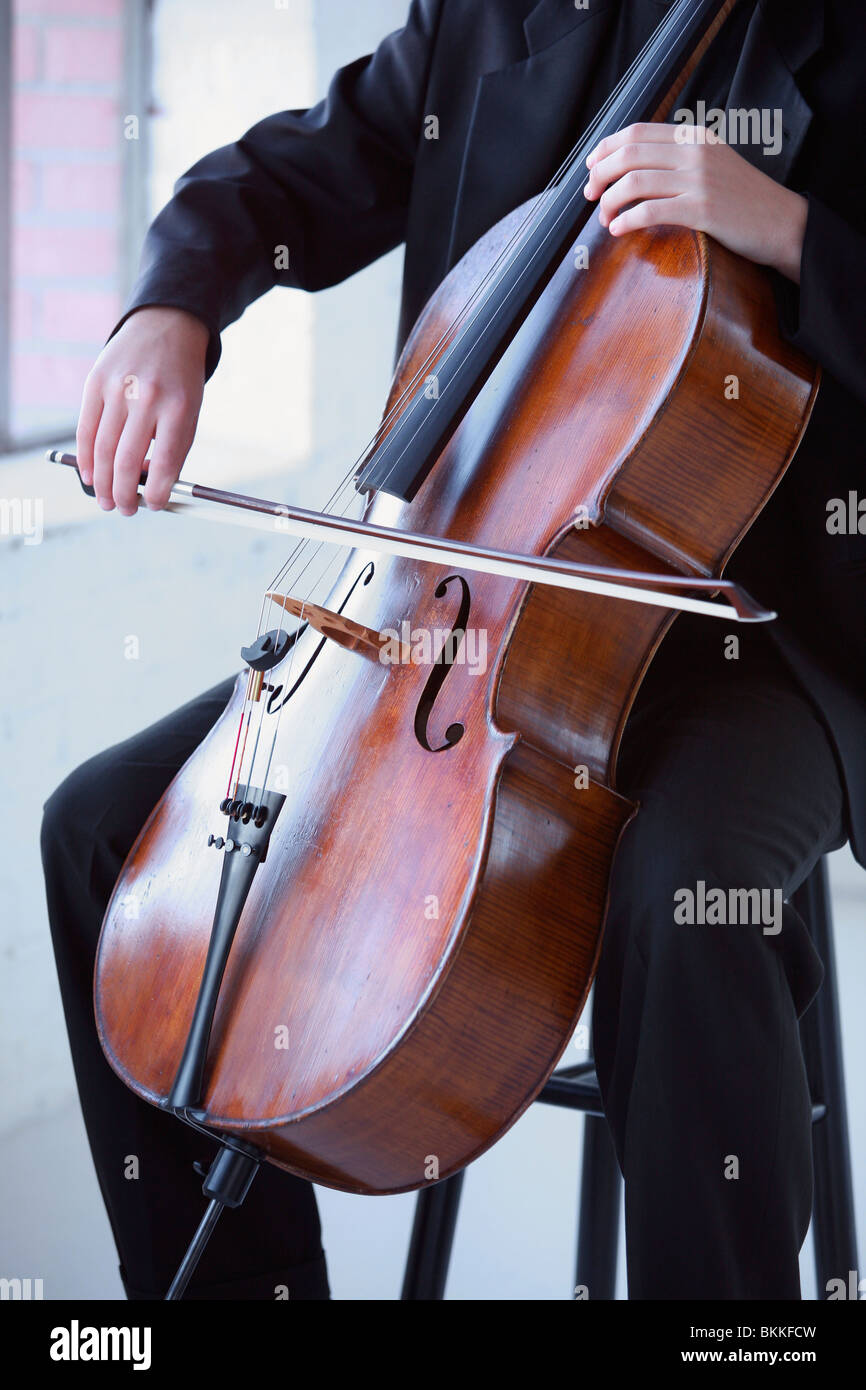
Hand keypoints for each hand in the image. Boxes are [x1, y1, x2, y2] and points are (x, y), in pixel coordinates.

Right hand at [76, 306, 209, 515]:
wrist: (166, 327)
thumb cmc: (179, 381)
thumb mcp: (189, 412)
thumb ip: (172, 449)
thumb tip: (148, 489)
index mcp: (178, 408)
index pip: (165, 463)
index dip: (157, 493)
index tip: (153, 506)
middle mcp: (146, 397)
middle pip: (126, 461)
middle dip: (123, 494)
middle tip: (124, 510)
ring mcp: (117, 388)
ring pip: (103, 449)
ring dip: (102, 483)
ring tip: (107, 500)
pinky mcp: (95, 381)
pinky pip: (85, 429)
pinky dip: (86, 457)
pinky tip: (89, 475)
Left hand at [584, 123, 807, 283]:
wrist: (782, 223)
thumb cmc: (743, 201)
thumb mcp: (713, 163)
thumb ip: (679, 158)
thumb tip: (635, 168)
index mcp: (695, 136)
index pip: (637, 132)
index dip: (606, 148)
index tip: (591, 167)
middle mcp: (695, 151)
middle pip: (630, 153)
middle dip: (600, 175)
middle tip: (589, 195)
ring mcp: (699, 179)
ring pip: (635, 181)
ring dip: (609, 201)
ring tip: (603, 217)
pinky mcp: (702, 209)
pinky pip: (650, 211)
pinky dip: (626, 220)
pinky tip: (617, 229)